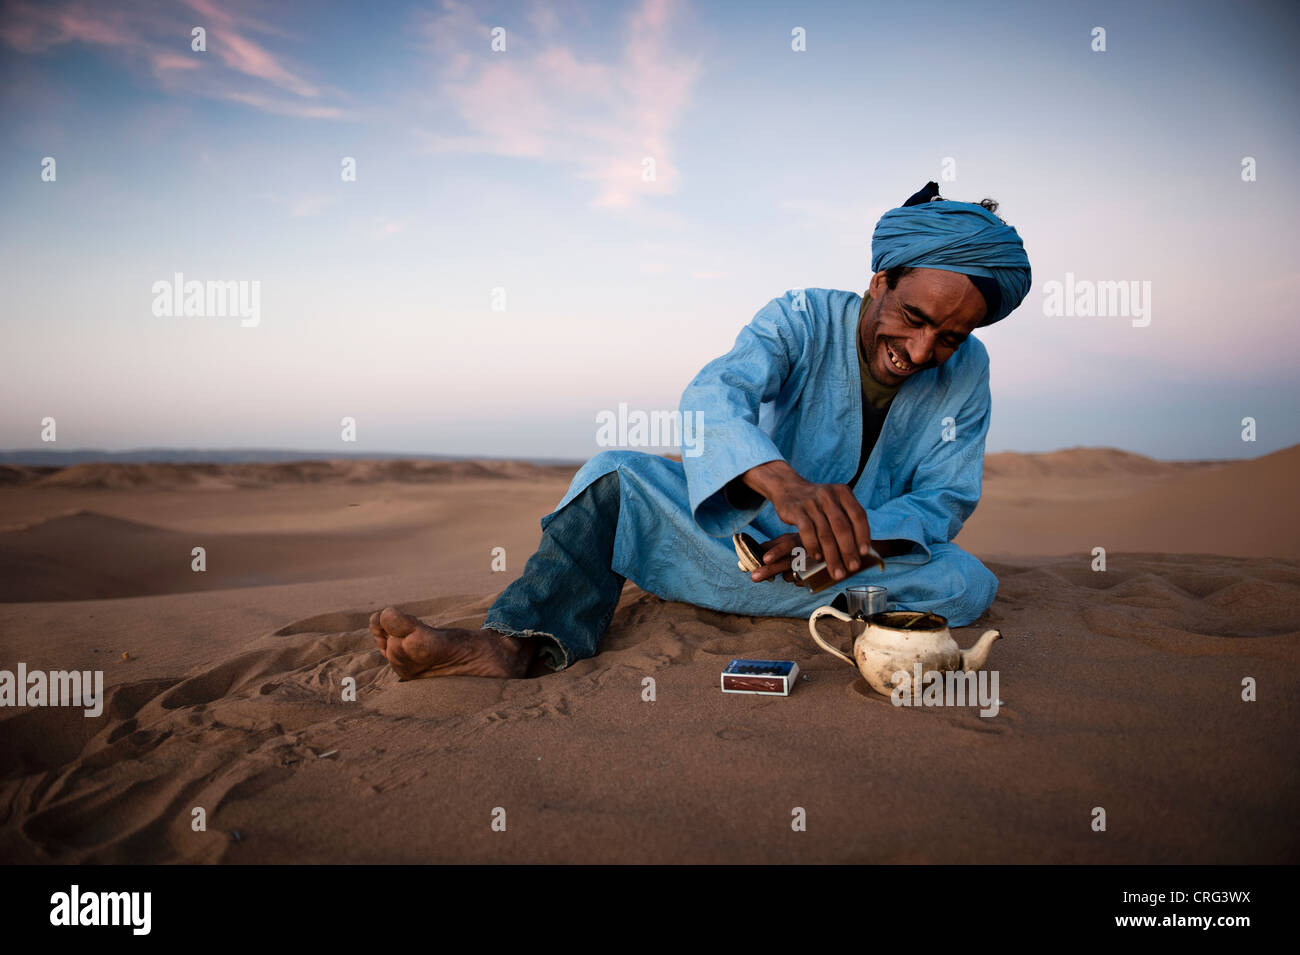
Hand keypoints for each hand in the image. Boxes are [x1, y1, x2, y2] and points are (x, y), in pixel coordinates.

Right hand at [740, 460, 871, 581]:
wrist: (788, 487)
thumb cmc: (817, 502)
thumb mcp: (834, 501)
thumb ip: (847, 519)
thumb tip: (858, 551)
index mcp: (843, 493)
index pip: (858, 515)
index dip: (863, 535)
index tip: (864, 553)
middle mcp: (829, 496)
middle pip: (842, 527)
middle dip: (848, 551)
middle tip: (852, 568)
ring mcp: (811, 503)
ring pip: (825, 533)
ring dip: (832, 556)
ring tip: (836, 572)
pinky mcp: (796, 511)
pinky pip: (807, 531)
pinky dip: (813, 546)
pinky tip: (817, 557)